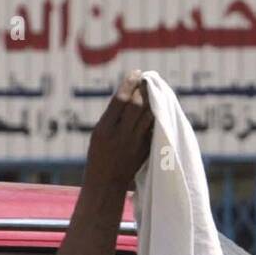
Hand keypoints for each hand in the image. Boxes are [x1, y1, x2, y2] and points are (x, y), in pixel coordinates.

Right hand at [88, 69, 154, 188]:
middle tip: (147, 80)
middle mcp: (120, 135)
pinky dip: (155, 116)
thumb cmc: (99, 154)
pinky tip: (157, 108)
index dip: (129, 84)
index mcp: (105, 129)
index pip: (120, 101)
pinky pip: (154, 128)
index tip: (136, 73)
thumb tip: (130, 93)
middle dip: (144, 89)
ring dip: (153, 101)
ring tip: (153, 91)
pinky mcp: (145, 150)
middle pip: (137, 106)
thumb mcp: (99, 133)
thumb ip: (113, 116)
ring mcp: (135, 144)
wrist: (106, 181)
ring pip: (149, 116)